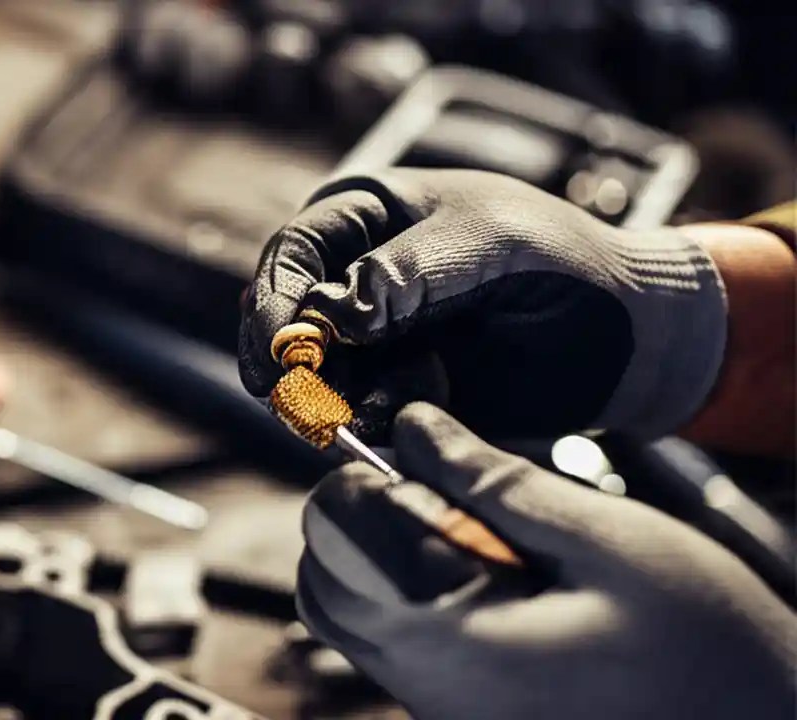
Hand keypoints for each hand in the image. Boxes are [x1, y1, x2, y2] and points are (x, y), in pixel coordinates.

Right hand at [239, 169, 727, 439]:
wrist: (629, 336)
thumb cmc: (564, 263)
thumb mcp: (490, 244)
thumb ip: (408, 272)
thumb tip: (330, 313)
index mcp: (365, 217)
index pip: (291, 254)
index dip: (275, 300)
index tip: (283, 349)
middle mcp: (352, 278)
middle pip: (282, 323)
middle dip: (291, 365)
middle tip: (306, 402)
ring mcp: (369, 342)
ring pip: (311, 379)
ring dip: (334, 400)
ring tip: (390, 401)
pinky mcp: (393, 394)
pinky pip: (356, 417)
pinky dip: (375, 422)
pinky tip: (423, 404)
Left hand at [299, 403, 796, 719]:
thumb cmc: (704, 649)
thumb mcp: (609, 543)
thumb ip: (497, 482)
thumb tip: (413, 427)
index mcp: (447, 640)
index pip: (336, 533)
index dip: (369, 474)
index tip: (426, 455)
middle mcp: (422, 684)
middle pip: (324, 574)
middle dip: (365, 512)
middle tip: (450, 488)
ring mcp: (434, 706)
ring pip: (348, 610)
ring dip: (381, 550)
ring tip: (474, 528)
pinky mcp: (455, 711)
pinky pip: (389, 641)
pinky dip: (405, 587)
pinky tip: (483, 568)